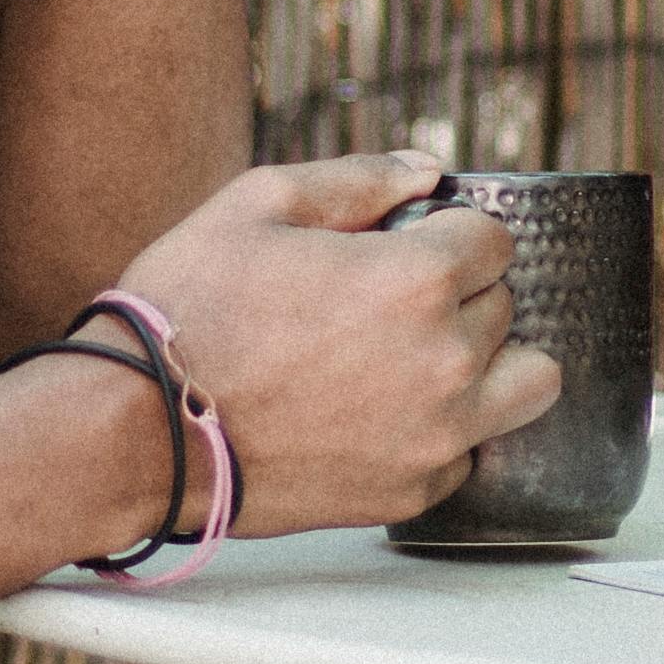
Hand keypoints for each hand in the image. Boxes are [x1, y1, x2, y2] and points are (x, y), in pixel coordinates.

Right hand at [111, 150, 559, 530]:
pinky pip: (470, 451)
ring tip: (421, 359)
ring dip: (489, 364)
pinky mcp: (412, 492)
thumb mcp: (257, 204)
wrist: (136, 432)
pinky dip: (443, 431)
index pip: (493, 239)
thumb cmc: (187, 312)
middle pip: (504, 308)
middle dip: (457, 296)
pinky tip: (381, 415)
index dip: (446, 234)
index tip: (406, 247)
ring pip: (527, 385)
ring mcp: (436, 436)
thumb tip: (428, 171)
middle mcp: (445, 362)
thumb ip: (358, 179)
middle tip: (383, 306)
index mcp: (416, 280)